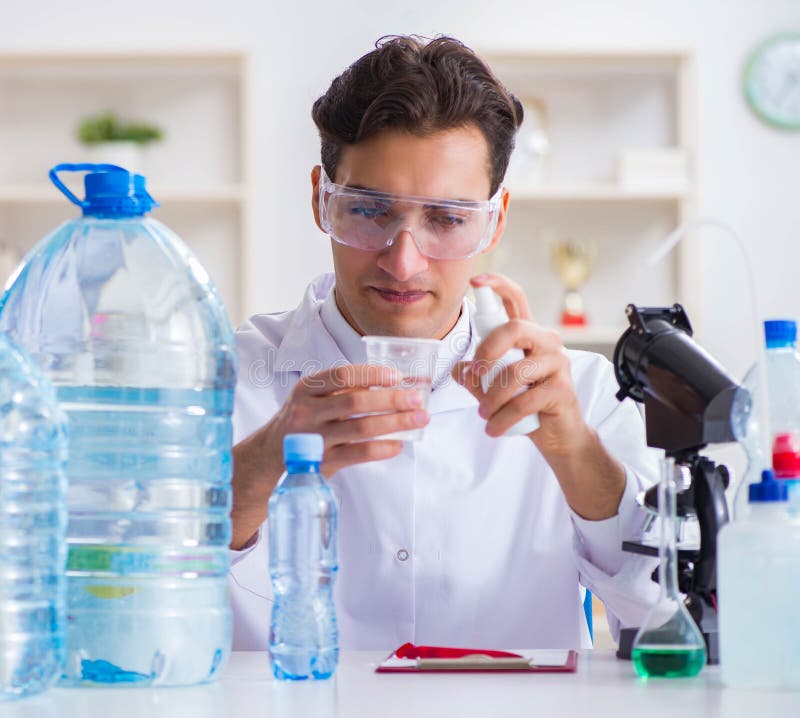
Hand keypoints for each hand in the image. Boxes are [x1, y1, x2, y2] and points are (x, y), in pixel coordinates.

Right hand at [231, 364, 428, 548]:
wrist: (268, 457)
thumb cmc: (302, 421)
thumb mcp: (314, 398)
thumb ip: (346, 390)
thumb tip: (397, 382)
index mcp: (307, 388)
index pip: (341, 375)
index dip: (371, 374)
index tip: (397, 376)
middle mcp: (307, 411)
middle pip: (355, 402)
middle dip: (391, 400)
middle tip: (418, 399)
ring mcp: (313, 439)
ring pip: (360, 428)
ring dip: (395, 423)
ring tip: (419, 420)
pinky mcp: (320, 463)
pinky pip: (356, 454)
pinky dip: (380, 449)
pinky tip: (398, 445)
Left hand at [452, 272, 590, 455]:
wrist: (557, 435)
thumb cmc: (527, 405)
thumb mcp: (494, 387)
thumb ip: (477, 376)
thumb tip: (459, 369)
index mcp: (529, 335)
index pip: (517, 299)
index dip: (498, 285)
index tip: (476, 281)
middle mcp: (547, 342)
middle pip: (515, 329)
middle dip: (486, 352)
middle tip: (475, 376)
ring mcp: (558, 364)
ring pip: (516, 372)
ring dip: (492, 398)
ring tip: (485, 415)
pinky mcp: (562, 389)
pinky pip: (525, 401)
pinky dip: (504, 418)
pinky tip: (495, 427)